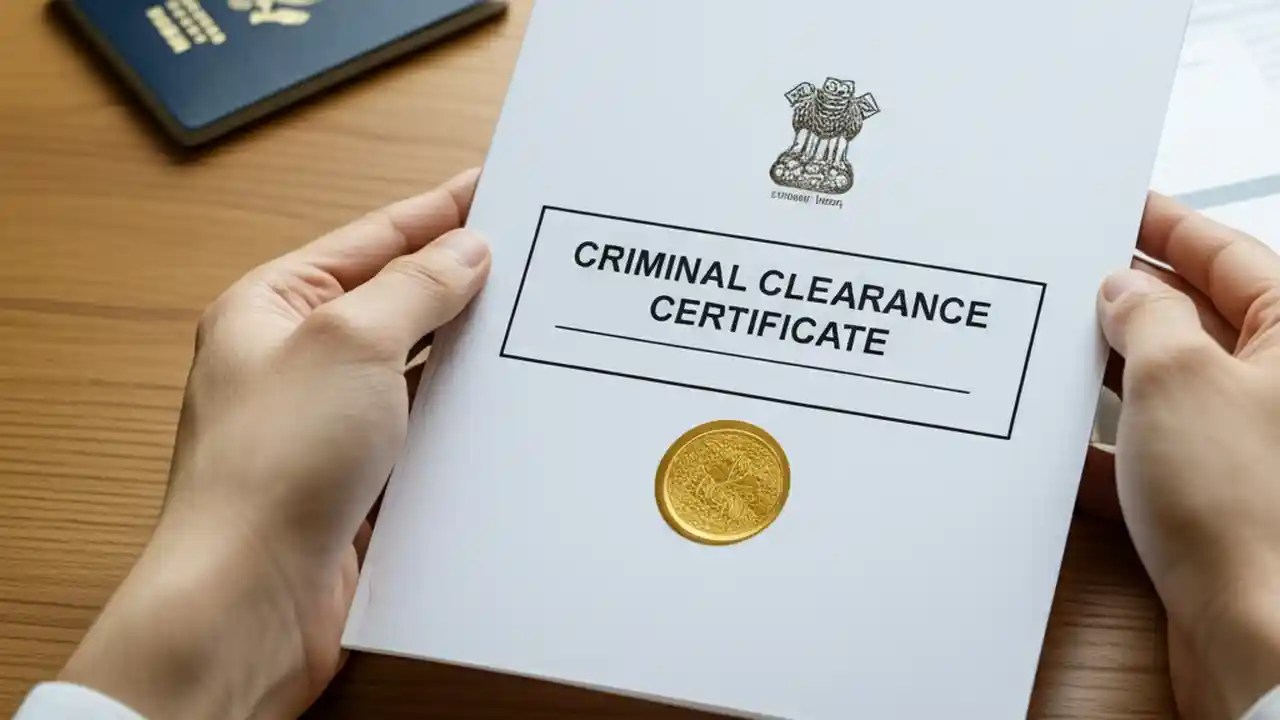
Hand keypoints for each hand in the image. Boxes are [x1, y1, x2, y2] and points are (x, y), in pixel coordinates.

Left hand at [58, 169, 490, 718]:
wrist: (251, 599)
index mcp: (270, 308)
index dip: (436, 212)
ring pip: (415, 369)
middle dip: (460, 281)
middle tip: (532, 256)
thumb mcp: (351, 343)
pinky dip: (460, 415)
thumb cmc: (271, 465)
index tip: (494, 188)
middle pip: (395, 301)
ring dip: (465, 353)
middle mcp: (295, 361)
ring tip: (530, 324)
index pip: (370, 239)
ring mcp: (327, 423)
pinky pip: (422, 430)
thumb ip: (414, 287)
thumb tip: (465, 249)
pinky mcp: (358, 480)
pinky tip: (503, 405)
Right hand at [1089, 194, 1279, 718]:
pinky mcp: (1214, 500)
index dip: (1167, 226)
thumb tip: (1125, 291)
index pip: (1228, 255)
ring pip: (1165, 388)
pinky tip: (1061, 447)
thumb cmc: (1248, 513)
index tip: (1120, 207)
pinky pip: (1149, 454)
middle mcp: (1277, 388)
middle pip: (1196, 319)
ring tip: (1051, 358)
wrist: (1258, 638)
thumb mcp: (1175, 376)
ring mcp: (1246, 445)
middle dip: (1128, 303)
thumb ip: (1144, 316)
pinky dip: (1105, 447)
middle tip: (1067, 281)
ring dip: (1108, 377)